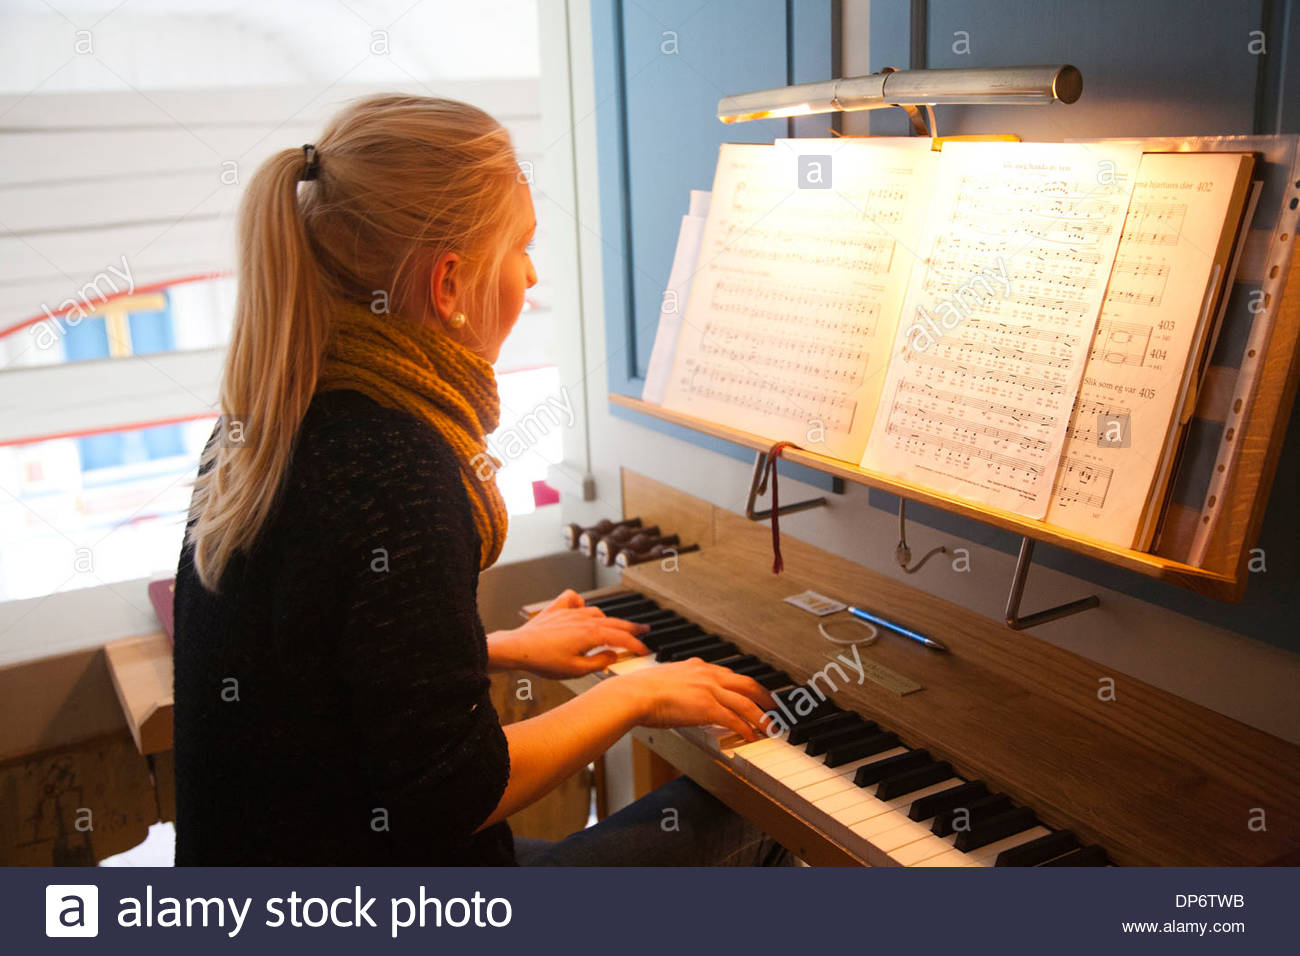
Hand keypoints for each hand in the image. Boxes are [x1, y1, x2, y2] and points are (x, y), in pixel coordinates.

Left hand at [489, 589, 650, 678]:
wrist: (518, 648)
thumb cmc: (543, 660)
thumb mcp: (576, 670)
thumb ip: (599, 663)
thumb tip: (612, 656)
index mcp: (590, 634)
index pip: (621, 638)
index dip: (636, 644)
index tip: (645, 649)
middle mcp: (583, 620)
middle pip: (614, 622)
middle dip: (631, 628)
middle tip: (644, 631)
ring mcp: (570, 612)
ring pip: (597, 612)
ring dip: (608, 620)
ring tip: (615, 627)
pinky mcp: (557, 609)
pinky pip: (574, 599)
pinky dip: (581, 603)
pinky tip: (582, 609)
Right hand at [608, 658, 776, 741]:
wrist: (635, 694)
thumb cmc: (641, 690)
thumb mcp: (666, 679)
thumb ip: (680, 683)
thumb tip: (680, 694)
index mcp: (698, 666)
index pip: (730, 674)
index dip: (745, 685)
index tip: (752, 691)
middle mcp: (708, 675)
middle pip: (747, 684)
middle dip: (764, 696)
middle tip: (774, 706)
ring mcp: (709, 690)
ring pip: (746, 703)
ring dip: (761, 716)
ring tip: (770, 726)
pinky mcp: (707, 707)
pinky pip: (734, 719)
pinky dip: (746, 728)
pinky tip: (751, 736)